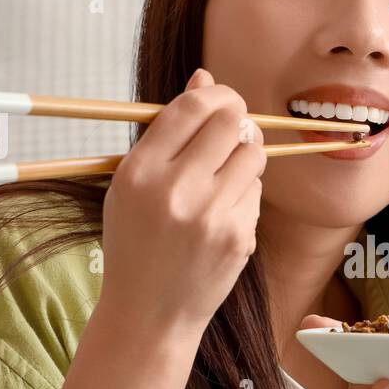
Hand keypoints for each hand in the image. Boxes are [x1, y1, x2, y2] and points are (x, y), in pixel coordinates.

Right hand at [98, 67, 264, 337]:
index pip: (191, 106)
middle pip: (231, 122)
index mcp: (140, 172)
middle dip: (237, 119)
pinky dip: (244, 194)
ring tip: (222, 177)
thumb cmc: (137, 243)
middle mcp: (175, 191)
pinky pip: (255, 192)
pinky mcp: (238, 237)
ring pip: (252, 155)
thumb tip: (205, 76)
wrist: (150, 313)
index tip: (222, 98)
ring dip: (244, 156)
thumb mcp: (132, 186)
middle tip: (232, 129)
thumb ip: (168, 132)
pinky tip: (221, 215)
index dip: (215, 93)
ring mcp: (210, 216)